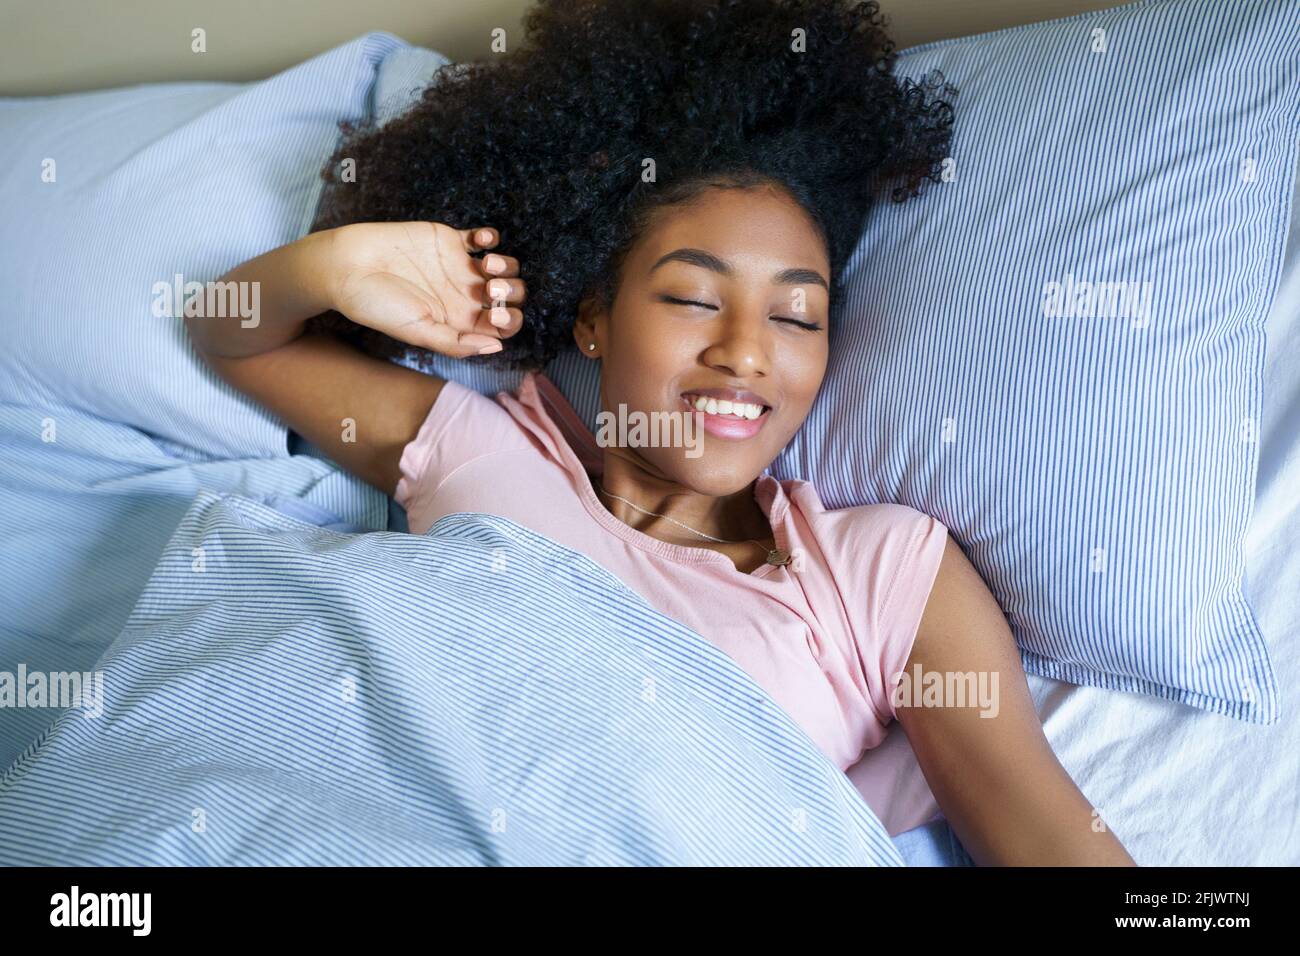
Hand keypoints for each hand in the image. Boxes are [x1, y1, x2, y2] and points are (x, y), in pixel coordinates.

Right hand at [325, 221, 525, 356]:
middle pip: (510, 297)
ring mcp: (459, 268)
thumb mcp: (418, 332)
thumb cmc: (378, 305)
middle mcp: (464, 297)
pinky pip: (484, 239)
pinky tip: (480, 242)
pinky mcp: (450, 241)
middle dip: (512, 292)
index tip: (494, 313)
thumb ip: (457, 343)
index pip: (503, 326)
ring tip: (487, 265)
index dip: (510, 320)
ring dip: (508, 265)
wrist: (348, 266)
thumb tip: (496, 347)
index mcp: (460, 322)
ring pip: (504, 267)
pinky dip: (492, 238)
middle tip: (491, 288)